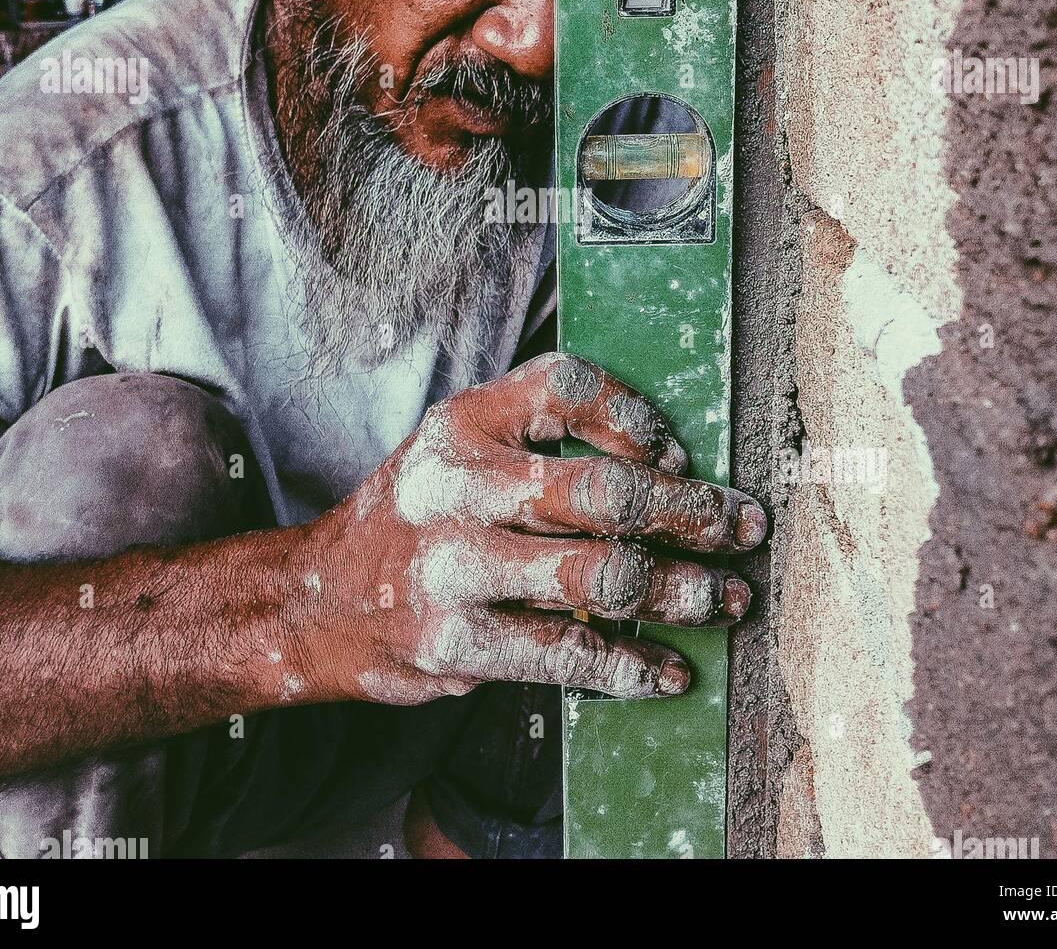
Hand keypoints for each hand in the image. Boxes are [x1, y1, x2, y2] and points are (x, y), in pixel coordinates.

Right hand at [318, 352, 766, 704]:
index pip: (568, 387)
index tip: (677, 458)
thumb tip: (663, 474)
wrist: (314, 600)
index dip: (638, 416)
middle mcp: (457, 486)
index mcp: (462, 424)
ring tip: (727, 599)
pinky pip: (568, 655)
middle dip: (691, 513)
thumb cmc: (410, 518)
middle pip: (603, 490)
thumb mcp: (454, 448)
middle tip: (742, 526)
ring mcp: (454, 568)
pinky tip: (668, 668)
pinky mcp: (455, 645)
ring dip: (682, 591)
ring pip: (600, 577)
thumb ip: (536, 441)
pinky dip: (632, 665)